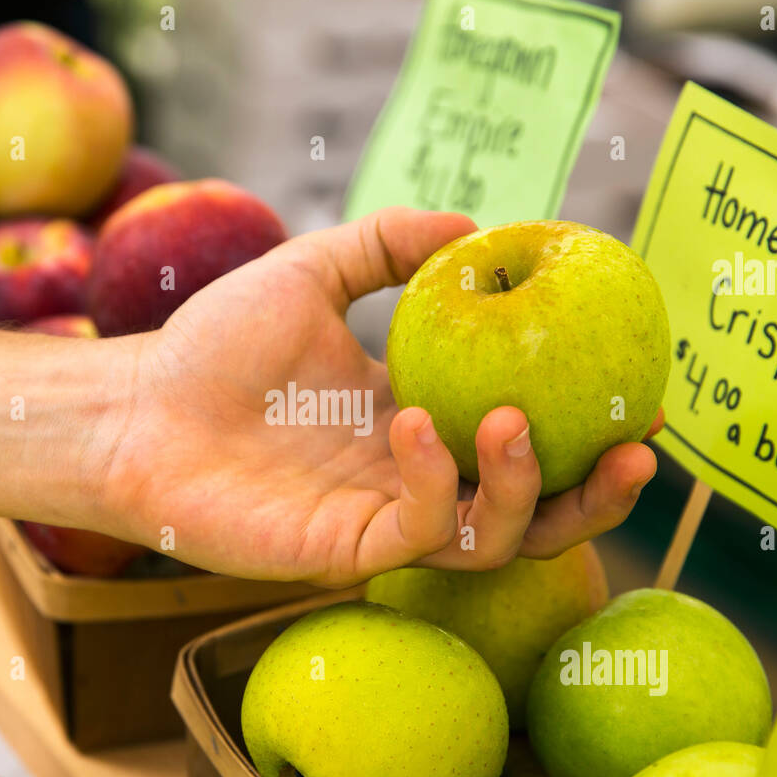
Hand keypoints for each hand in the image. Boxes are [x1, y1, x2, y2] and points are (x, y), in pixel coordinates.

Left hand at [89, 207, 660, 586]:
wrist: (134, 405)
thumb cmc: (212, 344)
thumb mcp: (312, 271)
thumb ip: (388, 244)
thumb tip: (476, 224)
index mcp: (422, 420)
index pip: (525, 439)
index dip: (590, 427)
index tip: (643, 392)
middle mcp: (417, 479)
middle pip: (534, 510)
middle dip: (597, 494)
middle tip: (638, 446)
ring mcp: (384, 521)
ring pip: (491, 538)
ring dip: (523, 488)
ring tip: (511, 420)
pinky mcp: (345, 553)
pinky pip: (417, 530)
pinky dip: (434, 480)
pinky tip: (417, 422)